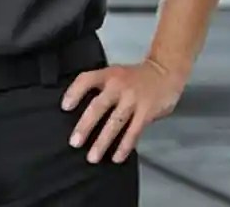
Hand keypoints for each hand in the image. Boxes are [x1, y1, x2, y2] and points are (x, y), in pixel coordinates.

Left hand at [61, 59, 184, 163]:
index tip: (65, 107)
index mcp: (108, 75)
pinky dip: (124, 146)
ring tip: (92, 157)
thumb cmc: (134, 76)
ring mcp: (133, 100)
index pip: (86, 79)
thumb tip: (80, 109)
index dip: (74, 92)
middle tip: (75, 142)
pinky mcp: (146, 113)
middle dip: (85, 126)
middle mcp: (118, 86)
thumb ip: (102, 88)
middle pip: (98, 106)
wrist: (165, 71)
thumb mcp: (115, 74)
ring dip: (102, 142)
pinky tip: (116, 157)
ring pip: (115, 123)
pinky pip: (133, 132)